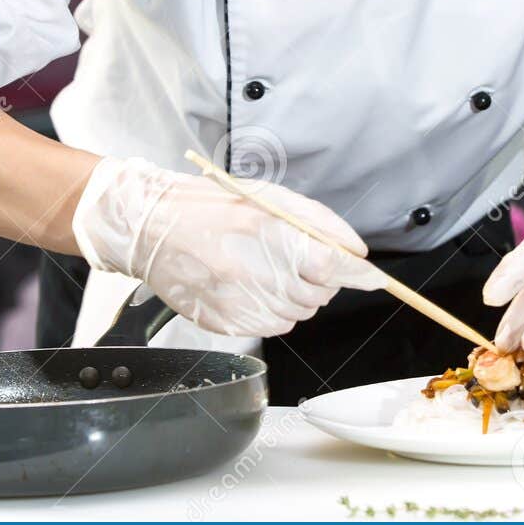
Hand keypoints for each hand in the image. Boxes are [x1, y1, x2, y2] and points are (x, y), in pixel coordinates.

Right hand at [70, 157, 386, 335]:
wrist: (151, 229)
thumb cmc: (210, 207)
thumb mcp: (268, 198)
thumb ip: (318, 222)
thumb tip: (356, 251)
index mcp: (266, 231)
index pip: (331, 264)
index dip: (357, 274)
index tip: (372, 277)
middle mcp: (253, 270)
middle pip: (319, 294)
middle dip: (318, 279)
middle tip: (295, 259)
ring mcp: (238, 301)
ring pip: (299, 313)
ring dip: (296, 295)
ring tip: (266, 269)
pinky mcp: (226, 322)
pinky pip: (273, 326)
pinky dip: (273, 310)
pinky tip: (252, 286)